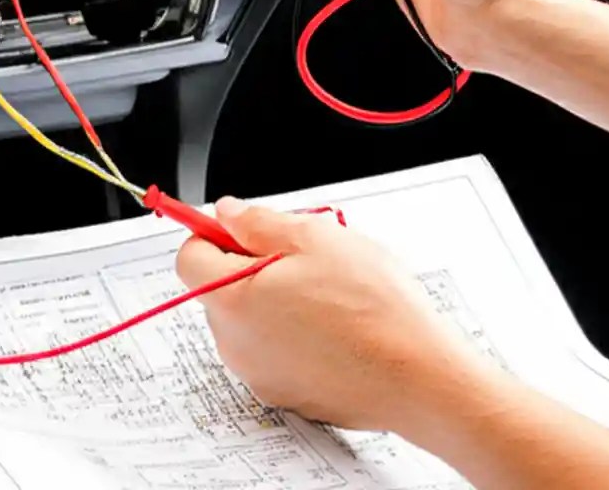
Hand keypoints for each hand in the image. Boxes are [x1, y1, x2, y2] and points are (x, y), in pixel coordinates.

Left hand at [176, 198, 498, 435]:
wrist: (419, 377)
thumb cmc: (374, 308)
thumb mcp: (315, 236)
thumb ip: (258, 221)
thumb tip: (227, 213)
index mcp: (231, 300)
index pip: (189, 257)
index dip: (213, 234)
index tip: (242, 227)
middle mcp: (234, 344)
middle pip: (220, 289)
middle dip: (252, 265)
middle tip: (303, 258)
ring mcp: (258, 374)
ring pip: (249, 319)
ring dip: (275, 298)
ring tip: (329, 294)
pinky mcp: (285, 393)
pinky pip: (274, 350)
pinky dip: (293, 333)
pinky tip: (335, 327)